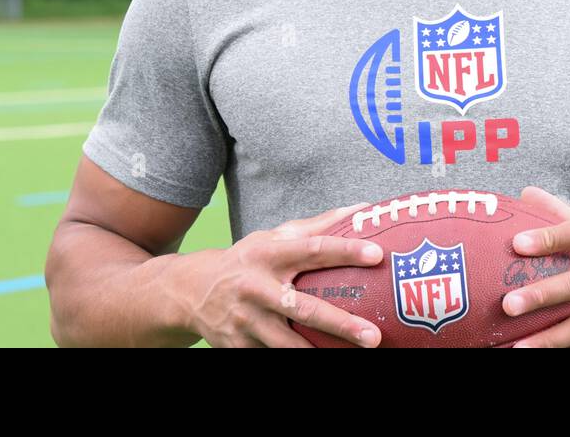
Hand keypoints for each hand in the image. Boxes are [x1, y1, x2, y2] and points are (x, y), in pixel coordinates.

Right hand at [183, 201, 383, 346]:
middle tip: (373, 335)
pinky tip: (323, 359)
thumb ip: (316, 226)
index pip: (312, 249)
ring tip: (355, 356)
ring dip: (321, 353)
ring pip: (288, 344)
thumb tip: (362, 210)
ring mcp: (246, 321)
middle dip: (340, 323)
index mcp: (268, 254)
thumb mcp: (273, 237)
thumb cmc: (247, 260)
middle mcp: (255, 288)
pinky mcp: (239, 347)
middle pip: (303, 308)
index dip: (345, 251)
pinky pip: (273, 357)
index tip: (377, 255)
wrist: (191, 292)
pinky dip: (298, 359)